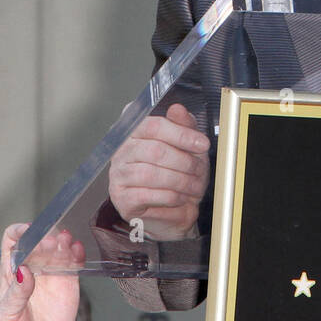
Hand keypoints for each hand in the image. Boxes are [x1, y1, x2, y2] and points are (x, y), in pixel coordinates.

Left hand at [0, 224, 83, 320]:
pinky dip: (77, 255)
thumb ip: (16, 294)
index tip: (28, 233)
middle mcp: (32, 271)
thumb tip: (24, 270)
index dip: (20, 232)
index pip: (13, 240)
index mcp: (10, 273)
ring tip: (65, 243)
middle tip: (50, 242)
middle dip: (44, 236)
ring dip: (62, 242)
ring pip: (57, 250)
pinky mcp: (68, 289)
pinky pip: (73, 266)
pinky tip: (78, 250)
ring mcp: (50, 278)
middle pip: (39, 241)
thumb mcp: (6, 319)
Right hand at [108, 102, 210, 241]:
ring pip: (150, 173)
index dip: (181, 134)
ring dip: (179, 181)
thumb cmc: (177, 175)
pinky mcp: (121, 198)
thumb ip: (183, 125)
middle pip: (154, 150)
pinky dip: (170, 197)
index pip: (153, 125)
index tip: (202, 144)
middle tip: (199, 170)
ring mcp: (118, 174)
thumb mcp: (186, 147)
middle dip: (184, 161)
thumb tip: (178, 109)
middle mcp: (121, 150)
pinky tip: (179, 197)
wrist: (172, 210)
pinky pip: (147, 195)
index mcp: (134, 132)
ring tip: (193, 186)